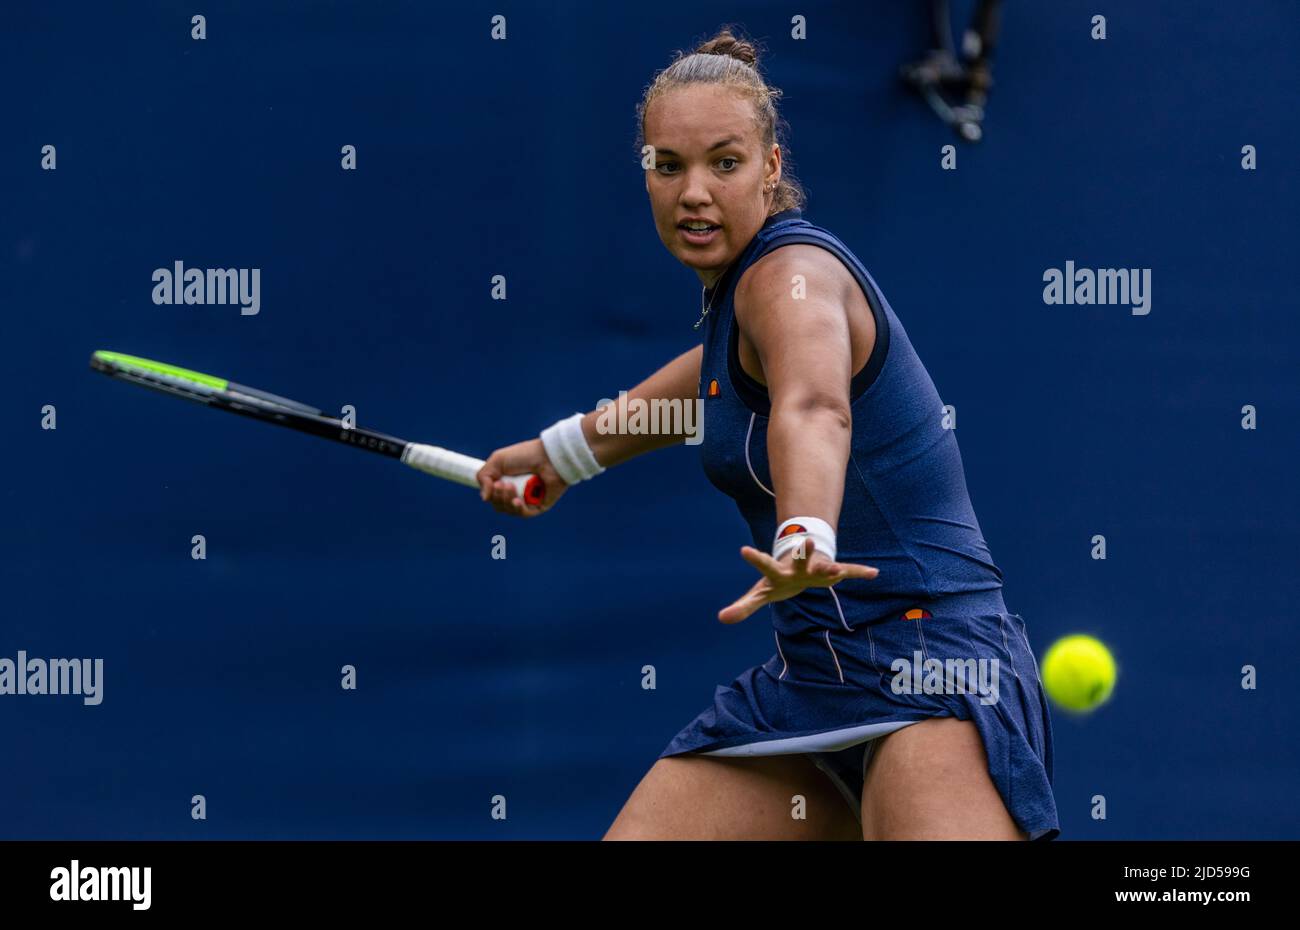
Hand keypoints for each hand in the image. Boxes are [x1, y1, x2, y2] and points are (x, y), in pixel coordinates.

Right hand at [476, 438, 568, 517]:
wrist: (548, 456)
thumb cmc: (525, 455)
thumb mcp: (497, 461)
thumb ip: (484, 477)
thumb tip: (484, 499)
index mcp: (507, 482)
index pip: (493, 497)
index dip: (491, 494)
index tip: (494, 483)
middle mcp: (517, 493)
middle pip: (499, 505)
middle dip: (497, 496)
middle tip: (501, 484)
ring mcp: (528, 500)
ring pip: (510, 510)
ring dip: (506, 499)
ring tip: (510, 486)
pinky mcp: (539, 506)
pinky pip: (524, 513)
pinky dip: (517, 509)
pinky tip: (517, 501)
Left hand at [718, 538, 878, 623]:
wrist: (800, 561)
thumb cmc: (778, 579)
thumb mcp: (761, 593)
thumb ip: (744, 606)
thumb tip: (721, 619)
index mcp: (779, 572)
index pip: (765, 566)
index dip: (755, 559)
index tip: (743, 549)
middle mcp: (798, 566)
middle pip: (800, 560)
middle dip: (804, 553)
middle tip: (807, 542)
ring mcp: (816, 567)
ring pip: (824, 565)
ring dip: (831, 567)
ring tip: (838, 570)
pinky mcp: (831, 570)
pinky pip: (847, 571)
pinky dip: (859, 572)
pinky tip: (873, 573)